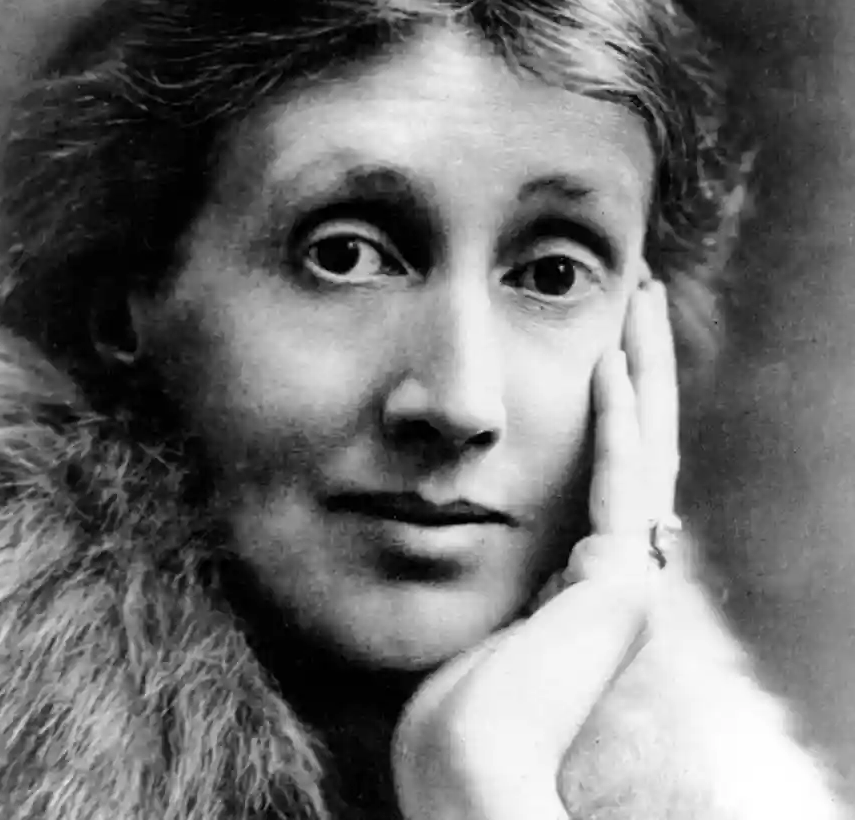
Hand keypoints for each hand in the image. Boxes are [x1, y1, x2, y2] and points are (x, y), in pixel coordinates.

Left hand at [391, 280, 680, 819]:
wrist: (466, 772)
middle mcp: (616, 576)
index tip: (602, 352)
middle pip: (642, 450)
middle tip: (638, 305)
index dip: (614, 410)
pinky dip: (616, 424)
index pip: (611, 474)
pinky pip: (620, 486)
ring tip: (640, 307)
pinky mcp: (617, 587)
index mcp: (582, 582)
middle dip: (643, 372)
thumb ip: (472, 565)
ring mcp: (625, 582)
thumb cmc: (447, 709)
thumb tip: (429, 522)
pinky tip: (609, 367)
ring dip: (643, 374)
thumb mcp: (467, 612)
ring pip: (648, 454)